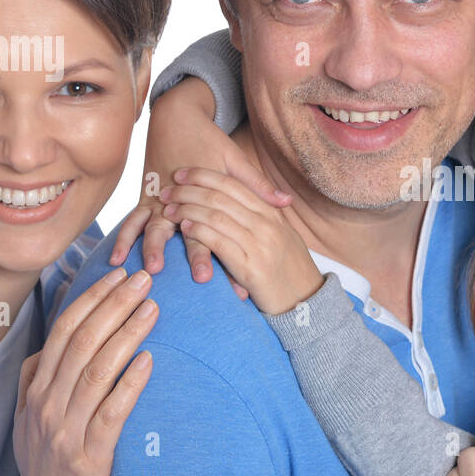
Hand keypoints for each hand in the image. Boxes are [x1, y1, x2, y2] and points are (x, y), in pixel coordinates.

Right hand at [13, 266, 157, 475]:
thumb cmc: (47, 466)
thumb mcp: (30, 420)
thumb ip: (37, 381)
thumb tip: (52, 343)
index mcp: (35, 391)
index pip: (63, 331)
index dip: (91, 299)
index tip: (118, 273)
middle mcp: (46, 405)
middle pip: (82, 342)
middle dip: (114, 304)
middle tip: (144, 279)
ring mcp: (65, 431)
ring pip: (96, 370)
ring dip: (127, 334)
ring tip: (153, 308)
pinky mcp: (89, 457)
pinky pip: (111, 413)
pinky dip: (129, 383)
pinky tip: (149, 361)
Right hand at [109, 76, 289, 294]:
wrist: (175, 117)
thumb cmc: (208, 141)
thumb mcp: (235, 160)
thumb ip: (258, 185)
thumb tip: (286, 203)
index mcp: (204, 192)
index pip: (215, 226)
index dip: (224, 250)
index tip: (234, 277)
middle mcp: (179, 197)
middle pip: (185, 229)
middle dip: (192, 254)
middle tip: (200, 279)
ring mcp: (157, 198)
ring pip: (153, 227)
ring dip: (151, 249)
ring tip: (151, 273)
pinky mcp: (144, 198)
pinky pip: (132, 220)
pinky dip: (124, 238)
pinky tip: (116, 260)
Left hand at [162, 166, 323, 314]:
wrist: (307, 302)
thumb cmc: (292, 270)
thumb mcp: (283, 237)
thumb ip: (267, 218)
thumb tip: (251, 203)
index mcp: (271, 215)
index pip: (234, 185)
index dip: (204, 176)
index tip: (182, 173)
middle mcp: (266, 225)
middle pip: (221, 197)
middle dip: (190, 190)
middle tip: (167, 190)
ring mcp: (259, 245)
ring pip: (217, 217)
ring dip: (188, 210)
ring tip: (169, 209)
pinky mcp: (250, 268)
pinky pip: (220, 243)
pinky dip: (200, 232)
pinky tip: (185, 229)